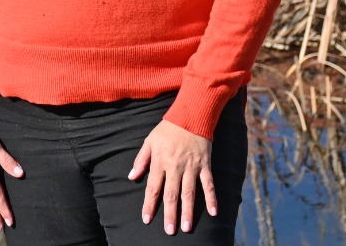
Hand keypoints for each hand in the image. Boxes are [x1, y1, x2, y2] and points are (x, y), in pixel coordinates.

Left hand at [127, 119, 214, 234]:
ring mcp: (191, 167)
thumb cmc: (168, 129)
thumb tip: (131, 176)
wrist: (190, 114)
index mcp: (160, 162)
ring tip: (187, 227)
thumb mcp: (150, 141)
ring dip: (188, 211)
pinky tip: (213, 212)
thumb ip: (141, 160)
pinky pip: (209, 184)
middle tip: (170, 231)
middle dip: (169, 214)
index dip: (149, 204)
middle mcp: (175, 167)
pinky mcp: (205, 164)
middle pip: (171, 194)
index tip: (147, 219)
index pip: (153, 187)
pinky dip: (211, 198)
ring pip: (189, 193)